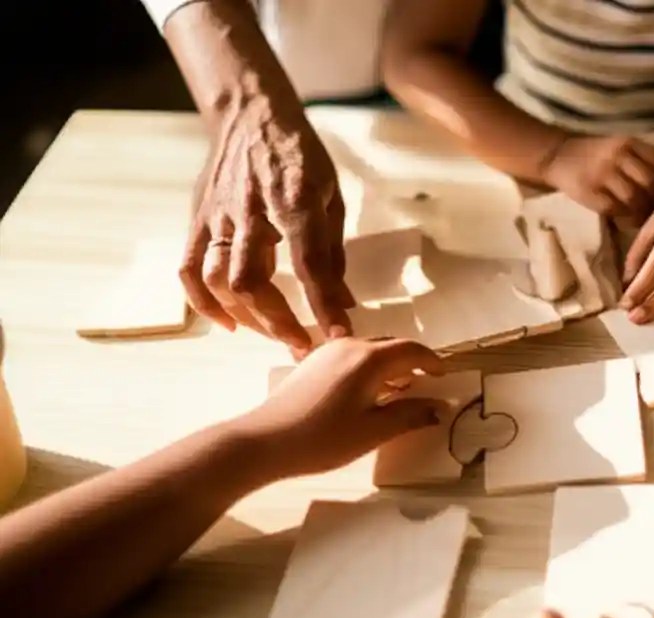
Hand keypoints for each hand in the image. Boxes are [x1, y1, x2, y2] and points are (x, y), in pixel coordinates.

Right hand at [181, 103, 355, 352]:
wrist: (250, 115)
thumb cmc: (299, 155)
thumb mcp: (331, 194)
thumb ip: (333, 250)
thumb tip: (343, 301)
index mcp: (294, 200)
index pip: (309, 263)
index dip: (323, 304)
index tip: (338, 335)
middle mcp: (251, 211)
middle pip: (253, 281)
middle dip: (279, 322)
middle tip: (303, 347)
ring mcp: (218, 216)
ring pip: (219, 281)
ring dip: (246, 317)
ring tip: (273, 335)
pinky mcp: (198, 220)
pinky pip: (190, 270)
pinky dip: (204, 304)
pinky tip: (228, 324)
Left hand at [234, 338, 444, 478]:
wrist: (263, 441)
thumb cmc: (323, 439)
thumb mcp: (373, 432)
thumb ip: (410, 415)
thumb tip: (440, 407)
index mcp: (370, 359)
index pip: (412, 350)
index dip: (432, 361)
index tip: (444, 375)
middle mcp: (351, 345)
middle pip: (391, 345)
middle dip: (412, 361)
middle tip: (425, 383)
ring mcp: (328, 351)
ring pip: (370, 349)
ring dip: (389, 364)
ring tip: (398, 390)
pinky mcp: (312, 362)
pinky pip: (352, 355)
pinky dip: (369, 367)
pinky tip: (367, 392)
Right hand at [543, 135, 653, 219]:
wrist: (559, 155)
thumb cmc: (598, 155)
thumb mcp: (623, 147)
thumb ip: (646, 160)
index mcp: (631, 143)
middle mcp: (618, 155)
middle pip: (652, 181)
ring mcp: (603, 174)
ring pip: (635, 197)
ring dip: (643, 211)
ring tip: (644, 217)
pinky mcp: (589, 192)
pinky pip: (615, 209)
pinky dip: (625, 218)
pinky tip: (627, 220)